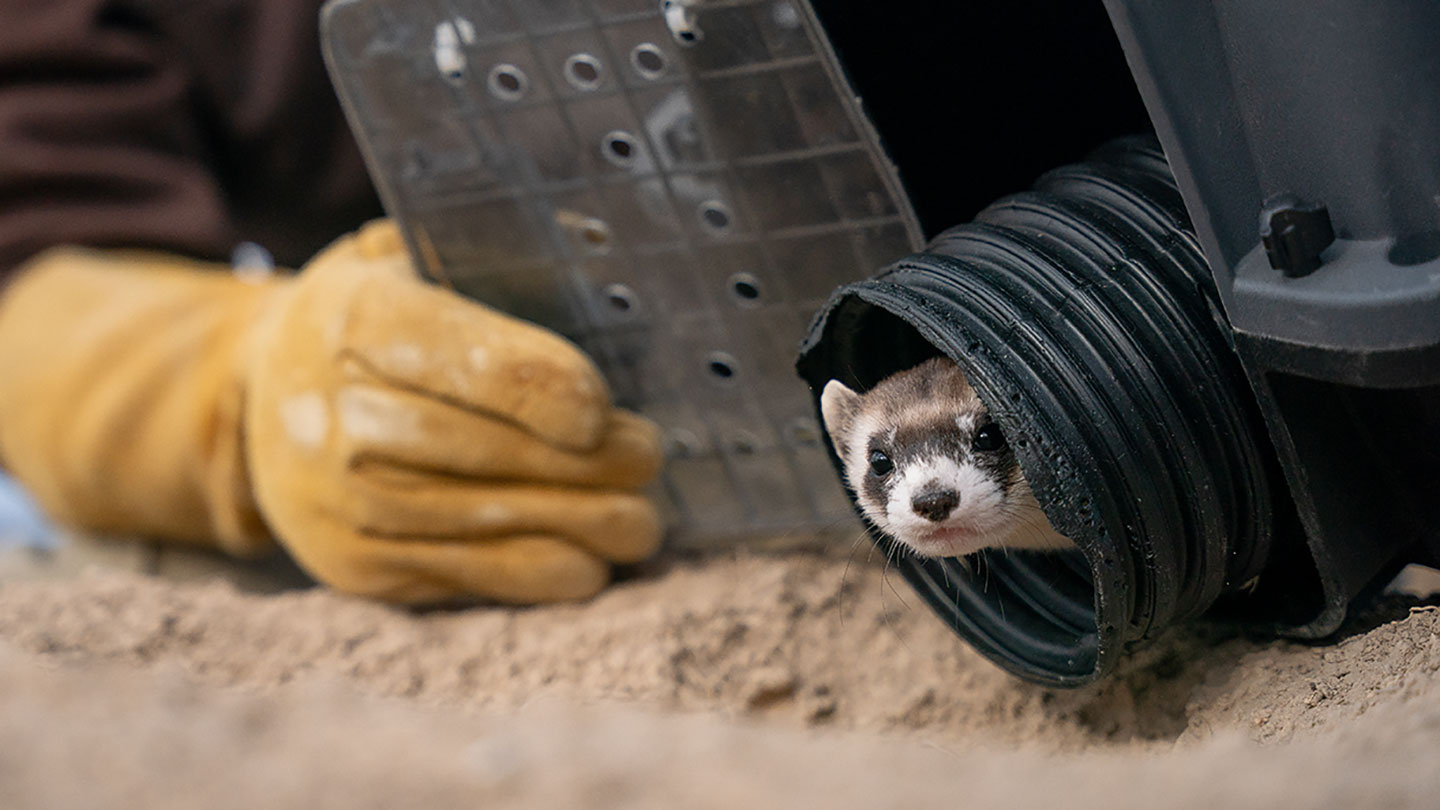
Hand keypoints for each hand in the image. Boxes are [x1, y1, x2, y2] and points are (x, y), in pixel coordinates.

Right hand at [0, 221, 664, 603]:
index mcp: (355, 320)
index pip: (466, 361)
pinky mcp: (351, 563)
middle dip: (585, 465)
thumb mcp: (407, 259)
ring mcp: (338, 500)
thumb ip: (486, 260)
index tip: (602, 410)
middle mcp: (336, 416)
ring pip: (482, 522)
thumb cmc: (374, 319)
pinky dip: (533, 577)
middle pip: (486, 451)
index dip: (545, 389)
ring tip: (640, 522)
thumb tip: (598, 247)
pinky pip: (460, 575)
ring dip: (577, 526)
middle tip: (648, 459)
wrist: (265, 394)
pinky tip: (587, 568)